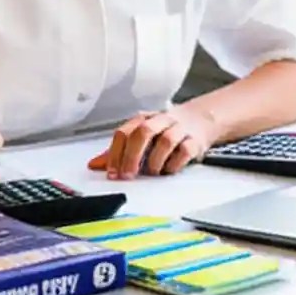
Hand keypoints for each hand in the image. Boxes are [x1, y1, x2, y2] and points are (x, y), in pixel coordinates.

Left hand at [87, 107, 221, 178]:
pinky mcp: (195, 140)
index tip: (111, 173)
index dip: (115, 154)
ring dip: (155, 161)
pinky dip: (174, 164)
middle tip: (128, 175)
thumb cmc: (165, 130)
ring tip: (152, 172)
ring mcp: (179, 129)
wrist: (200, 119)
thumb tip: (95, 165)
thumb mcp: (141, 136)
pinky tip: (169, 170)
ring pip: (166, 141)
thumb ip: (119, 151)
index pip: (124, 133)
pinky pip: (185, 151)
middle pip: (143, 132)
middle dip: (133, 156)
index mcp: (143, 119)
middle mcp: (161, 121)